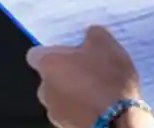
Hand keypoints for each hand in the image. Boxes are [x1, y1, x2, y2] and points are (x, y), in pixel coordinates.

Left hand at [26, 26, 151, 127]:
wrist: (117, 121)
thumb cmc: (107, 81)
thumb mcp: (106, 44)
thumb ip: (93, 34)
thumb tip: (91, 34)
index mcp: (47, 64)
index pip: (35, 54)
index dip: (52, 52)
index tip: (68, 50)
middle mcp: (44, 88)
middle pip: (49, 77)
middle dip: (65, 73)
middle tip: (88, 68)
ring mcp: (55, 111)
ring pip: (60, 96)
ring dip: (74, 92)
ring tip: (99, 89)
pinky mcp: (66, 126)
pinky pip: (71, 112)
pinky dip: (82, 109)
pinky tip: (101, 104)